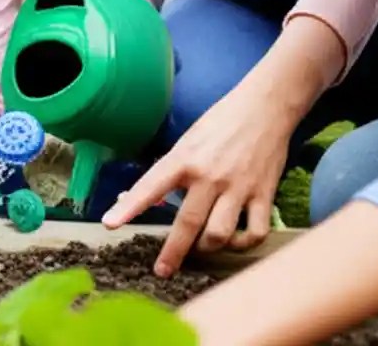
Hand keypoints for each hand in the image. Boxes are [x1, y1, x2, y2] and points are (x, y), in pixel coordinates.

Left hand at [102, 88, 293, 277]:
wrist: (266, 106)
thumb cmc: (222, 122)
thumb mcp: (187, 140)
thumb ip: (166, 171)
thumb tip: (130, 197)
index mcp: (185, 158)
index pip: (151, 186)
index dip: (130, 206)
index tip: (111, 223)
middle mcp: (210, 175)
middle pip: (187, 223)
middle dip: (173, 252)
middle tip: (162, 270)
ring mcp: (238, 187)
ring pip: (219, 234)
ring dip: (207, 247)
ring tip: (202, 245)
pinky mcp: (264, 194)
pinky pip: (254, 233)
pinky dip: (243, 244)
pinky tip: (235, 240)